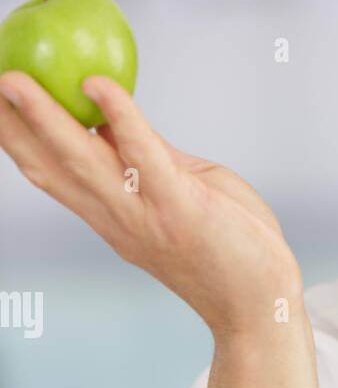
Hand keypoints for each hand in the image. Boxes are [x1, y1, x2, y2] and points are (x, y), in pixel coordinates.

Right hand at [0, 71, 302, 337]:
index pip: (51, 174)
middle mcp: (115, 217)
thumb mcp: (179, 193)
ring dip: (45, 118)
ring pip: (81, 160)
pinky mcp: (178, 206)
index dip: (16, 138)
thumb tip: (113, 118)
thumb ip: (146, 159)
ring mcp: (143, 214)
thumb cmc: (232, 249)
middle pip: (48, 167)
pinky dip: (120, 116)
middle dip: (10, 127)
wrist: (261, 304)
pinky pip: (143, 154)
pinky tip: (98, 85)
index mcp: (111, 216)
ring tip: (13, 82)